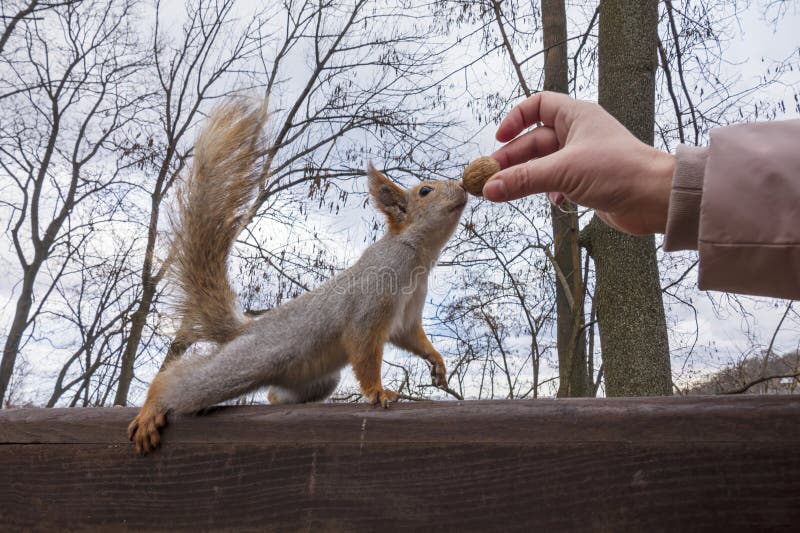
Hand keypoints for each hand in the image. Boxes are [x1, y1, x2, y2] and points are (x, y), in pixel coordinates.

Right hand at [484, 91, 674, 235]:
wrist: (655, 198)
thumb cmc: (617, 171)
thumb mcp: (563, 172)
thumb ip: (523, 180)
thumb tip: (488, 188)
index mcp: (575, 116)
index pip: (538, 105)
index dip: (516, 119)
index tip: (499, 139)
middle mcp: (577, 133)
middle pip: (534, 140)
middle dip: (511, 159)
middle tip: (489, 178)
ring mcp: (582, 158)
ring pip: (543, 164)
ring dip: (524, 177)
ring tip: (504, 192)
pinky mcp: (587, 181)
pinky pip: (556, 182)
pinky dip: (546, 191)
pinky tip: (549, 201)